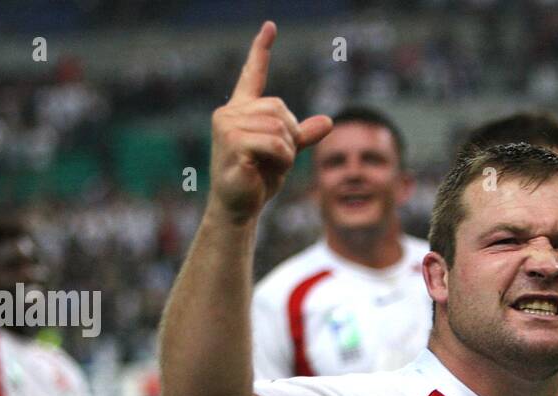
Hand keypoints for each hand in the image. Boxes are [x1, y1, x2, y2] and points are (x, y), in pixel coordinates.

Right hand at [209, 21, 332, 222]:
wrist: (238, 207)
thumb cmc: (257, 180)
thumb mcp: (285, 153)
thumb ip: (303, 135)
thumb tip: (329, 122)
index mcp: (241, 110)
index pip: (252, 74)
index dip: (262, 50)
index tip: (270, 27)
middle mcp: (230, 113)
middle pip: (280, 108)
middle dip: (289, 135)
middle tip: (276, 158)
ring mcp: (228, 126)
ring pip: (280, 126)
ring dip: (286, 151)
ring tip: (269, 165)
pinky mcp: (232, 143)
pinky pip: (275, 143)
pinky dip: (282, 158)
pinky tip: (266, 169)